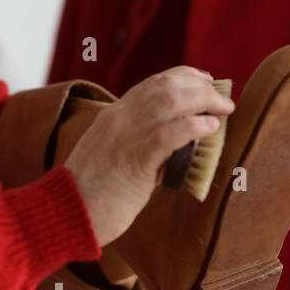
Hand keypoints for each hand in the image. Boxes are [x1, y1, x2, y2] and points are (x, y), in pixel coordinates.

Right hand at [62, 66, 235, 246]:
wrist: (66, 212)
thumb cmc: (91, 193)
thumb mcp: (114, 157)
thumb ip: (142, 146)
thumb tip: (179, 145)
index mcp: (113, 116)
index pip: (154, 83)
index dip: (185, 77)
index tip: (206, 81)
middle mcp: (118, 118)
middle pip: (166, 86)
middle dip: (201, 87)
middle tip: (223, 99)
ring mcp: (124, 136)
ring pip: (169, 101)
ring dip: (203, 101)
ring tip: (222, 110)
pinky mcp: (133, 160)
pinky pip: (168, 134)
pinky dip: (193, 127)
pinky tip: (210, 128)